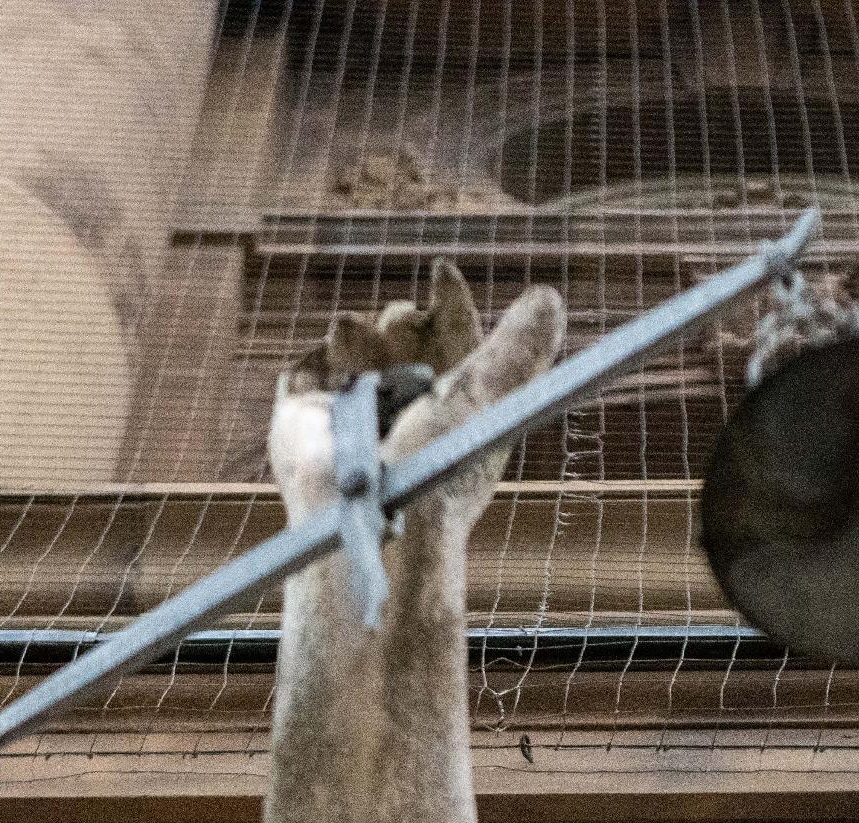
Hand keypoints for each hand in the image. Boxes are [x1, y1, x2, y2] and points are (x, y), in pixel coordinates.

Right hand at [267, 261, 566, 541]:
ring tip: (362, 335)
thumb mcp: (485, 396)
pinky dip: (325, 352)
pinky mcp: (307, 419)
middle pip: (404, 340)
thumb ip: (517, 347)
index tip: (442, 273)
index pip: (454, 345)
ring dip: (363, 330)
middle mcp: (406, 416)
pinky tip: (336, 354)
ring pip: (359, 346)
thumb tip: (550, 297)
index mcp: (455, 414)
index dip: (449, 304)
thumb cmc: (436, 465)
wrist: (368, 513)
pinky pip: (312, 366)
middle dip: (402, 319)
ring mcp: (353, 416)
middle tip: (399, 319)